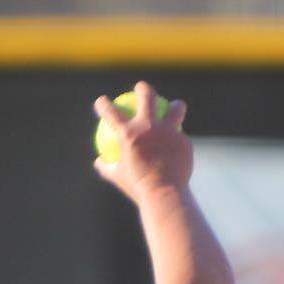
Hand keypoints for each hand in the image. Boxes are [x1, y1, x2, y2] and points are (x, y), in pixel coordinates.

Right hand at [92, 80, 191, 201]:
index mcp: (128, 133)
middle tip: (140, 88)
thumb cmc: (138, 188)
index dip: (104, 104)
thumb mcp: (118, 178)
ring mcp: (168, 132)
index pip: (111, 111)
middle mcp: (148, 127)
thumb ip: (107, 167)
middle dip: (143, 88)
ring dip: (175, 106)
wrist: (165, 196)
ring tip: (176, 107)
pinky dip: (177, 142)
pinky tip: (179, 145)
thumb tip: (99, 161)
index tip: (102, 102)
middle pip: (147, 96)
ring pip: (175, 110)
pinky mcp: (184, 142)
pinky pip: (180, 139)